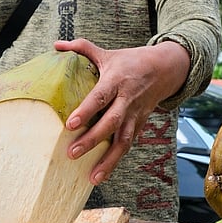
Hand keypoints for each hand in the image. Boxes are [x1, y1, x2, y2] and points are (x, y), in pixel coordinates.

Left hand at [54, 38, 189, 185]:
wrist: (164, 69)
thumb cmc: (130, 61)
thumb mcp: (107, 53)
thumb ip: (82, 48)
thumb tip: (57, 45)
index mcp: (117, 80)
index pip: (100, 97)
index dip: (86, 111)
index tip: (70, 124)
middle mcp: (127, 100)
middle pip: (111, 123)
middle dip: (92, 140)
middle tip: (72, 153)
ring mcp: (135, 115)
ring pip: (123, 141)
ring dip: (108, 161)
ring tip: (92, 177)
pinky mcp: (139, 125)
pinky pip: (128, 145)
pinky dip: (116, 161)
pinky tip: (102, 174)